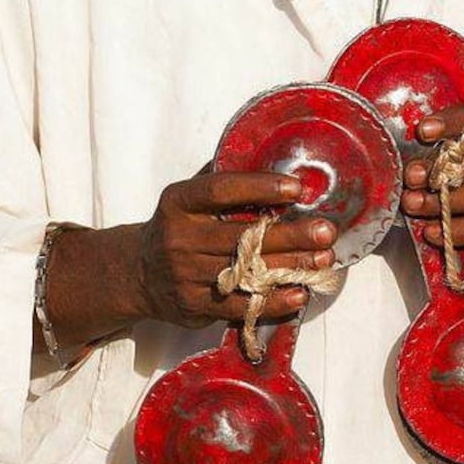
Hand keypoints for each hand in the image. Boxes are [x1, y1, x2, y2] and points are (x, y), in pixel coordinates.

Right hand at [135, 172, 337, 327]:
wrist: (139, 274)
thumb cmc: (177, 228)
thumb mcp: (187, 198)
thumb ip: (222, 181)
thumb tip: (270, 158)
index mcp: (178, 203)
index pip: (221, 190)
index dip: (260, 188)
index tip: (296, 189)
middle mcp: (179, 238)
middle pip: (242, 237)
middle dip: (290, 235)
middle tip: (325, 231)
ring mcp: (185, 274)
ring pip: (246, 273)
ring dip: (290, 268)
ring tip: (322, 260)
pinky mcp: (194, 304)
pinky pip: (240, 305)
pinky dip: (273, 300)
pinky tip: (299, 292)